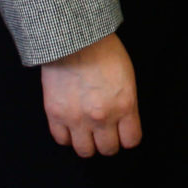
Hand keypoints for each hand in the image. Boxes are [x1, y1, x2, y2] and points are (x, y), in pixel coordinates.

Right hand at [41, 33, 141, 156]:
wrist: (74, 36)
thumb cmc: (103, 50)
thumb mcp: (127, 76)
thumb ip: (126, 103)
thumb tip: (123, 120)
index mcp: (124, 105)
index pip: (131, 140)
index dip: (127, 137)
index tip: (122, 132)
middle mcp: (102, 117)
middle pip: (108, 149)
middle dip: (108, 141)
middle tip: (104, 131)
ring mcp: (77, 118)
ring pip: (85, 151)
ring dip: (87, 142)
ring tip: (86, 130)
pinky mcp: (56, 114)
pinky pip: (62, 140)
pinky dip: (66, 135)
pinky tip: (70, 124)